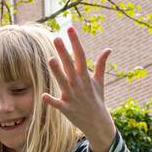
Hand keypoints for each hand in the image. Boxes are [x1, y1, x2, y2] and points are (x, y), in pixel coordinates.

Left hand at [42, 26, 116, 151]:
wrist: (98, 123)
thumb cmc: (97, 100)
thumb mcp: (100, 82)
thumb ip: (101, 65)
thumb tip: (108, 49)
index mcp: (86, 76)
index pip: (80, 55)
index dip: (75, 41)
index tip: (70, 28)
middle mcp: (79, 84)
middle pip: (70, 65)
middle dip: (64, 52)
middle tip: (56, 38)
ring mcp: (73, 97)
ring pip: (63, 82)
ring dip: (57, 72)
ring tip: (50, 59)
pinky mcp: (67, 109)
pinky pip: (58, 104)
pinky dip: (51, 101)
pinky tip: (43, 95)